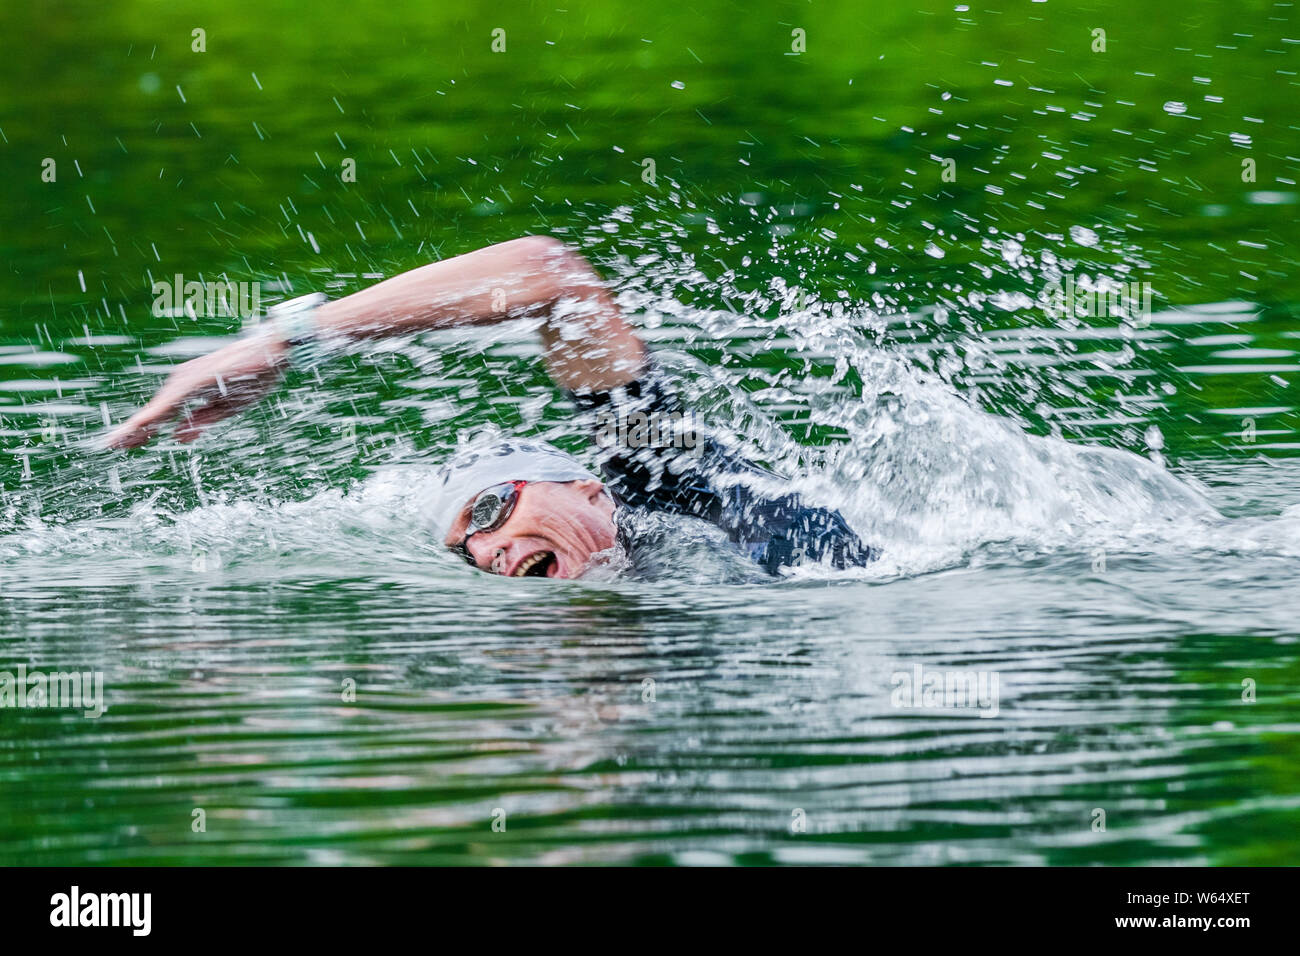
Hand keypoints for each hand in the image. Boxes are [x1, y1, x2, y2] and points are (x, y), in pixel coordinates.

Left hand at [103, 331, 289, 448]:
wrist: (271, 351)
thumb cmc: (253, 377)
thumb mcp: (227, 408)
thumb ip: (201, 422)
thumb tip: (177, 439)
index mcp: (190, 389)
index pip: (161, 414)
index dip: (142, 430)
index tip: (122, 445)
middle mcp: (183, 382)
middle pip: (154, 412)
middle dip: (133, 431)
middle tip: (110, 447)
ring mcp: (186, 379)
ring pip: (157, 410)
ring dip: (137, 427)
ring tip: (117, 443)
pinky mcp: (194, 380)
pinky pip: (170, 403)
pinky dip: (153, 417)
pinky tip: (140, 426)